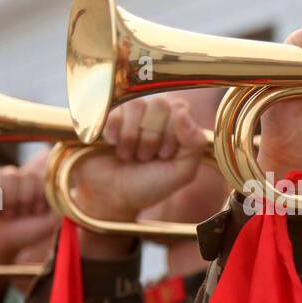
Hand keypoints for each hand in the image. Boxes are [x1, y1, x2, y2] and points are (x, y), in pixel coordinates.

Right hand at [0, 152, 58, 295]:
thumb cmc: (24, 233)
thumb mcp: (50, 222)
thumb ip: (62, 205)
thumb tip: (73, 190)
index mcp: (42, 187)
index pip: (45, 179)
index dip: (39, 198)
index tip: (36, 212)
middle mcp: (26, 179)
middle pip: (29, 176)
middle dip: (25, 200)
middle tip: (20, 215)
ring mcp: (8, 176)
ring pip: (12, 176)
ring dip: (10, 200)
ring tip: (7, 213)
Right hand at [70, 95, 207, 223]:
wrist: (112, 198)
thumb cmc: (149, 185)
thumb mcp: (182, 171)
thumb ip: (195, 143)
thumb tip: (183, 112)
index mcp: (175, 123)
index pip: (180, 109)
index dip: (171, 134)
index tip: (164, 156)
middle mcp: (154, 112)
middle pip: (160, 104)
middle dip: (152, 137)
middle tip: (145, 157)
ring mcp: (129, 112)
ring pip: (137, 105)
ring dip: (132, 137)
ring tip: (128, 155)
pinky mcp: (106, 114)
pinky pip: (115, 110)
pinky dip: (115, 132)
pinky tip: (113, 145)